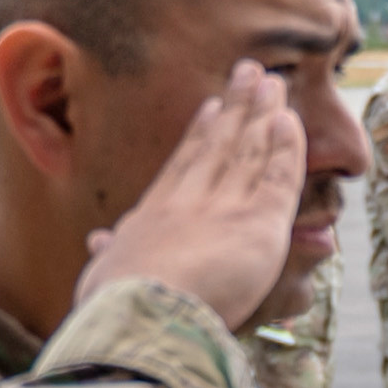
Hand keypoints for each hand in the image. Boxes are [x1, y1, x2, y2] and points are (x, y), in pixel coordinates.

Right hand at [76, 62, 307, 329]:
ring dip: (264, 114)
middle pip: (220, 145)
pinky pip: (280, 178)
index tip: (211, 107)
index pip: (184, 167)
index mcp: (155, 215)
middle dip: (237, 107)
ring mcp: (226, 207)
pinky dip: (287, 149)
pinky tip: (290, 120)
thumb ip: (108, 255)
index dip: (200, 135)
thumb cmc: (114, 306)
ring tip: (273, 83)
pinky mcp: (260, 224)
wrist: (140, 315)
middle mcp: (191, 201)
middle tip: (251, 72)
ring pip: (250, 152)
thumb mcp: (105, 275)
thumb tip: (97, 241)